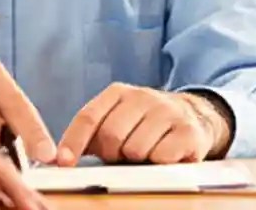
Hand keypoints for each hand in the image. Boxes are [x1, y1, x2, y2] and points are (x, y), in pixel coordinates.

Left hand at [57, 84, 230, 165]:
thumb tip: (60, 158)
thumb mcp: (118, 120)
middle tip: (121, 156)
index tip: (64, 163)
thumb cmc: (145, 125)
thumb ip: (91, 134)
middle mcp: (143, 96)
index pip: (89, 117)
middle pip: (111, 135)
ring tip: (144, 153)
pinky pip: (161, 156)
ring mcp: (167, 111)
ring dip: (136, 160)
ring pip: (136, 148)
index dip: (73, 141)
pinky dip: (157, 162)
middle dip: (112, 154)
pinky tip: (163, 155)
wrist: (194, 115)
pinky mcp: (188, 131)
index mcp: (119, 92)